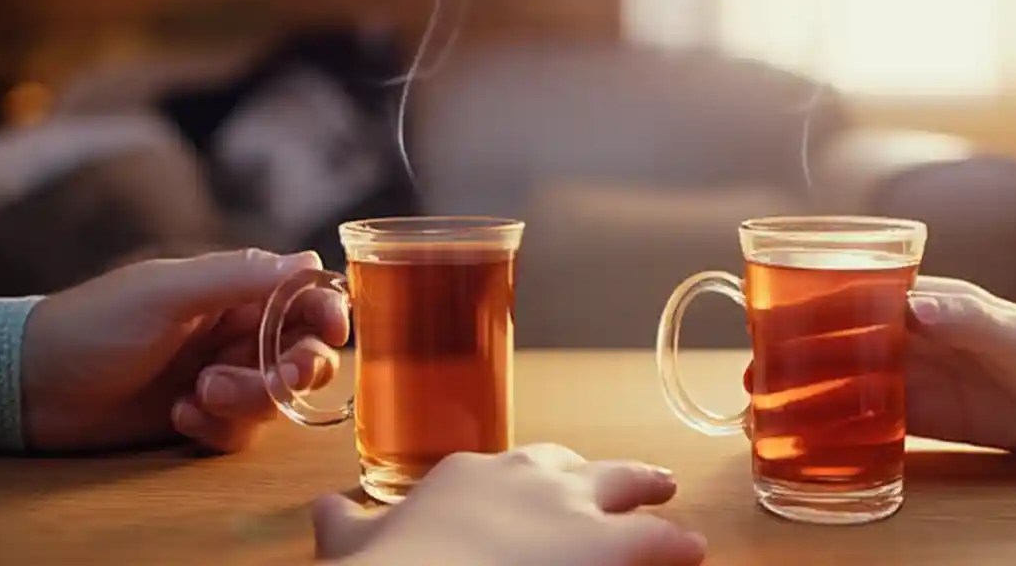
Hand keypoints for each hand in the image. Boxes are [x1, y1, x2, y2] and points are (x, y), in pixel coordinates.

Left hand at [22, 249, 347, 451]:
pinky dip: (219, 427)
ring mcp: (224, 375)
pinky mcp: (205, 416)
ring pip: (278, 396)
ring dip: (249, 400)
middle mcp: (237, 332)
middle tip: (273, 378)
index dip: (328, 312)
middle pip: (304, 351)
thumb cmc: (95, 325)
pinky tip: (180, 416)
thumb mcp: (167, 293)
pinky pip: (243, 431)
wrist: (32, 387)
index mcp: (234, 290)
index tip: (333, 331)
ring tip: (199, 395)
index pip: (305, 296)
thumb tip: (311, 258)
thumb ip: (239, 276)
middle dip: (294, 369)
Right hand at [313, 444, 705, 565]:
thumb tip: (319, 509)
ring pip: (623, 487)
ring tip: (666, 490)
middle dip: (597, 473)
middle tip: (620, 475)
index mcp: (467, 476)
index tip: (537, 488)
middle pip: (572, 466)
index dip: (529, 482)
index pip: (508, 471)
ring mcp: (570, 507)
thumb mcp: (352, 547)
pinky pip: (660, 540)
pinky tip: (695, 550)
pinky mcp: (608, 545)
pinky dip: (679, 545)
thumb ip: (344, 526)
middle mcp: (524, 476)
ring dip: (646, 490)